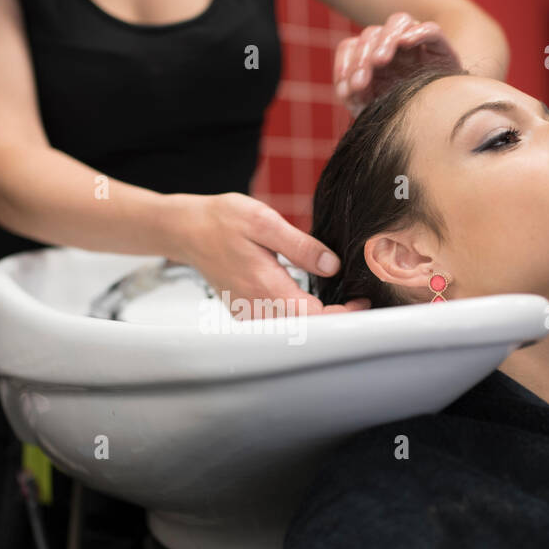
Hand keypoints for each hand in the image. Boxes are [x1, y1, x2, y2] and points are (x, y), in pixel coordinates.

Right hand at [168, 192, 370, 318]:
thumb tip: (331, 266)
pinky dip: (297, 314)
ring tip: (339, 299)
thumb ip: (300, 246)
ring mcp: (248, 313)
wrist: (187, 230)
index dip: (342, 314)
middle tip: (356, 298)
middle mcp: (255, 307)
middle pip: (305, 327)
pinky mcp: (245, 312)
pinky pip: (277, 322)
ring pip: (291, 327)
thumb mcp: (264, 221)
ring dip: (316, 317)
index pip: (313, 316)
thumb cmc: (222, 221)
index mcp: (265, 286)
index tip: (361, 300)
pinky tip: (310, 297)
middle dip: (334, 316)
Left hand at [335, 12, 462, 116]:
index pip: (351, 47)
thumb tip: (344, 90)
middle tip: (361, 83)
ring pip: (398, 22)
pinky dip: (418, 32)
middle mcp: (391, 46)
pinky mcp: (439, 48)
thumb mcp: (371, 109)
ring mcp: (415, 44)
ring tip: (379, 61)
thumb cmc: (400, 115)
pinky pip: (430, 30)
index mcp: (371, 58)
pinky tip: (406, 43)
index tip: (345, 89)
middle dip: (362, 58)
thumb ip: (355, 97)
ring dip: (385, 39)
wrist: (438, 125)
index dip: (344, 63)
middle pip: (371, 34)